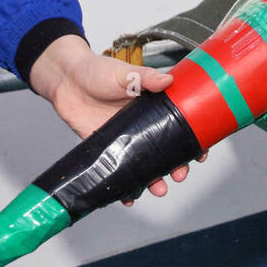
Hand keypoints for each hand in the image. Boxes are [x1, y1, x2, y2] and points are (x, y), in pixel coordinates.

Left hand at [27, 34, 198, 199]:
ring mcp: (125, 139)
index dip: (192, 139)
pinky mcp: (106, 149)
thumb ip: (145, 77)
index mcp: (153, 106)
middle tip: (180, 174)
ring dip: (155, 180)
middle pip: (166, 150)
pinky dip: (126, 187)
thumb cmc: (96, 70)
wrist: (66, 80)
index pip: (179, 124)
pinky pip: (119, 171)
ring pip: (146, 164)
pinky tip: (129, 196)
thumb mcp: (124, 72)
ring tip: (159, 188)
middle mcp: (143, 125)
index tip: (200, 152)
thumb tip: (167, 80)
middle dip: (177, 166)